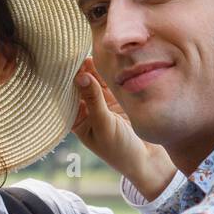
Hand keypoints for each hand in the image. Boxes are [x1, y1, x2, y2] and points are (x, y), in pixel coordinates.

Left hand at [71, 57, 176, 200]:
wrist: (148, 160)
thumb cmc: (120, 150)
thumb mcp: (104, 125)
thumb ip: (94, 100)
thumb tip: (80, 76)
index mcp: (77, 121)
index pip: (67, 96)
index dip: (66, 80)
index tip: (64, 62)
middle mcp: (87, 110)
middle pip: (80, 86)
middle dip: (79, 71)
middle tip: (78, 52)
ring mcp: (103, 104)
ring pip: (95, 81)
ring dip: (94, 69)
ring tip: (92, 53)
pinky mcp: (118, 99)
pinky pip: (110, 82)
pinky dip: (108, 72)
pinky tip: (106, 59)